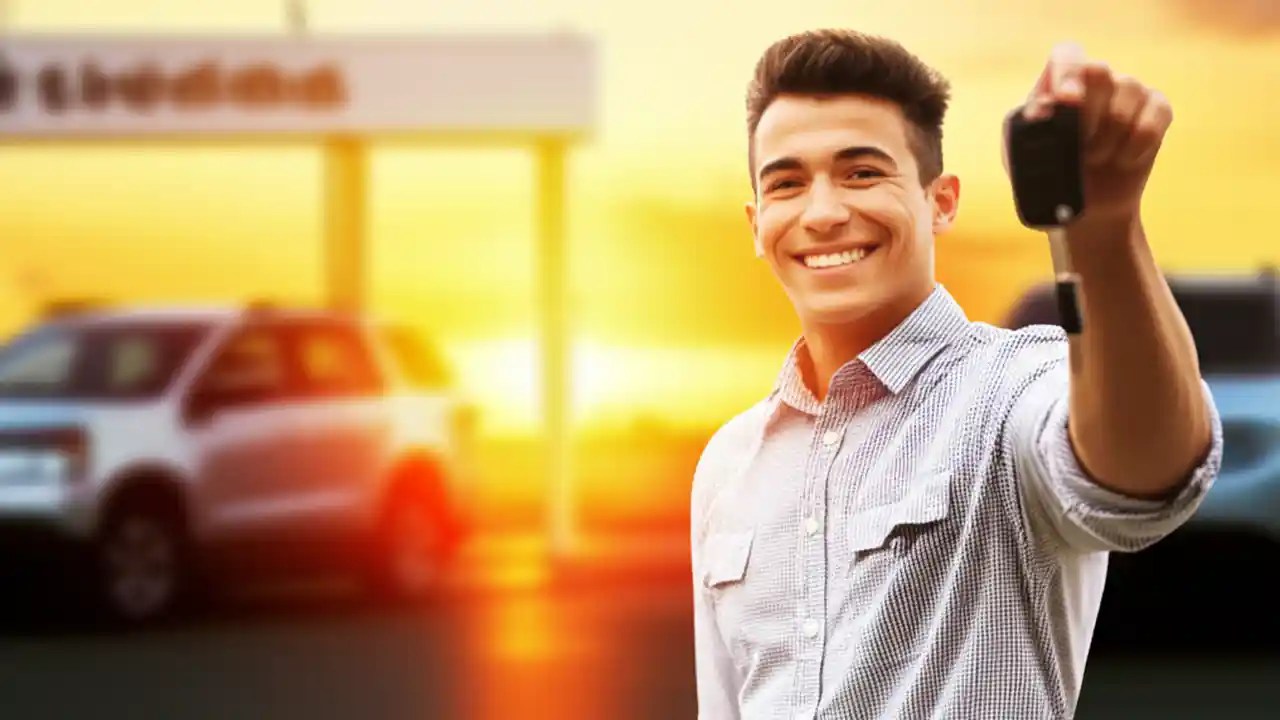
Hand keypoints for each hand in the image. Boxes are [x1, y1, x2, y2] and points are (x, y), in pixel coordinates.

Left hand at [1014, 42, 1172, 225]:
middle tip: (1079, 147)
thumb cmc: (1050, 177)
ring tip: (1097, 157)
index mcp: (1057, 84)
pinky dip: (1137, 145)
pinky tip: (1123, 160)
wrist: (1088, 210)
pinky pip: (1155, 115)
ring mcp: (1128, 91)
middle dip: (1087, 116)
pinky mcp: (1157, 109)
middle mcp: (1095, 80)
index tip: (1067, 101)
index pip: (1067, 54)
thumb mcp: (1023, 159)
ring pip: (1128, 92)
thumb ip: (1023, 130)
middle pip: (1099, 71)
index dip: (1068, 71)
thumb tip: (1040, 109)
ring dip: (1109, 135)